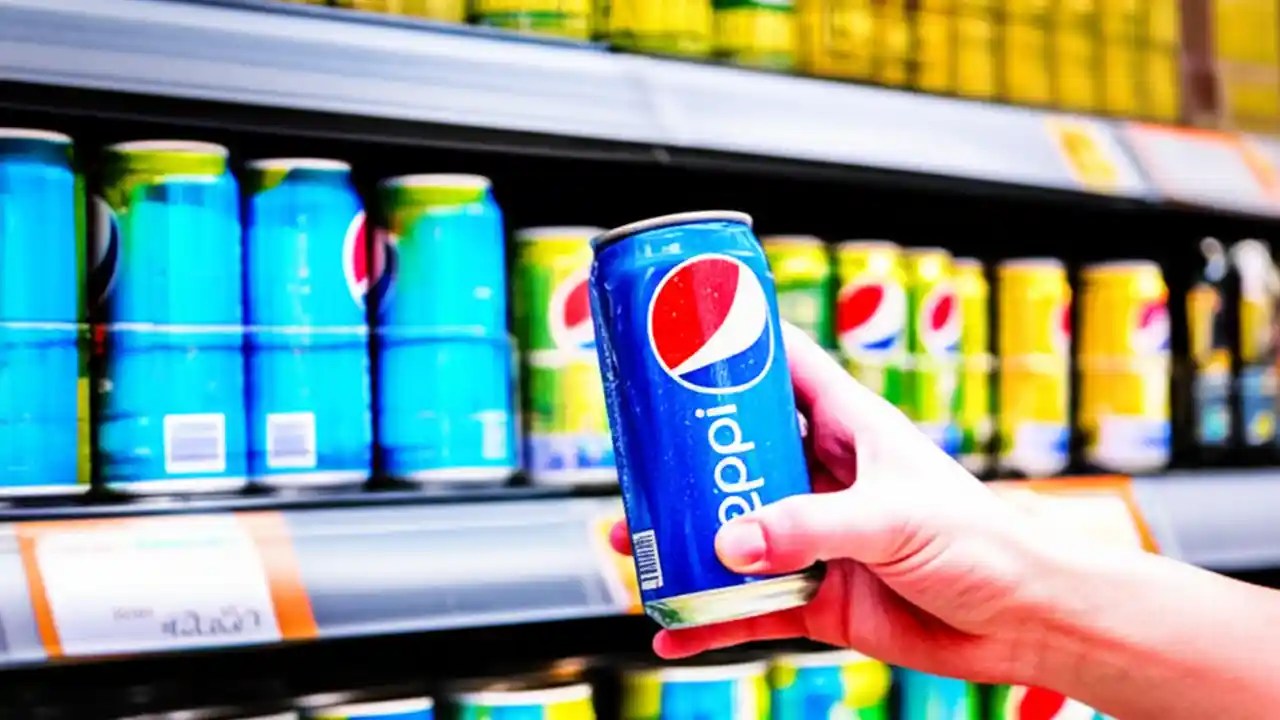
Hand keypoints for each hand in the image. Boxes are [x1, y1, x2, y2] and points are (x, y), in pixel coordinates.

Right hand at [610, 323, 1062, 683]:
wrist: (1022, 625)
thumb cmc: (986, 544)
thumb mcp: (894, 517)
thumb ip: (813, 527)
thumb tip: (730, 543)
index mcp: (851, 429)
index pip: (785, 367)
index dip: (736, 347)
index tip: (678, 338)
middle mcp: (826, 478)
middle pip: (739, 453)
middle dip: (686, 459)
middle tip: (635, 459)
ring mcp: (819, 538)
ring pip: (734, 531)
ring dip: (685, 539)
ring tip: (633, 543)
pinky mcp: (820, 596)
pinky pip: (752, 605)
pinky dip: (712, 618)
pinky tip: (674, 629)